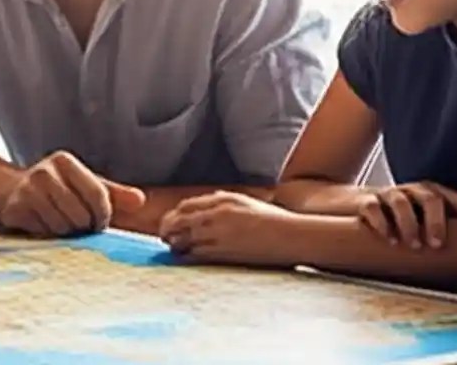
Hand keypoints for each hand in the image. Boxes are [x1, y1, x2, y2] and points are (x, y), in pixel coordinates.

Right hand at [0, 150, 145, 236]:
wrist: (12, 191)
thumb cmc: (58, 189)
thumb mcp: (87, 185)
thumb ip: (115, 193)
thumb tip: (140, 200)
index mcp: (64, 161)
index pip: (97, 193)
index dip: (103, 214)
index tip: (100, 222)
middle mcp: (44, 172)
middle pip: (80, 213)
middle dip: (84, 226)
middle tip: (79, 224)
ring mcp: (27, 190)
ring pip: (62, 226)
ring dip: (66, 232)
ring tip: (62, 222)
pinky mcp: (15, 208)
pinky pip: (43, 232)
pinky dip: (49, 234)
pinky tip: (45, 224)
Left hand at [158, 191, 298, 266]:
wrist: (292, 237)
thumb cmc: (272, 220)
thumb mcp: (244, 202)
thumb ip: (220, 203)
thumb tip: (199, 209)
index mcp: (222, 200)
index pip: (185, 206)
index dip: (174, 215)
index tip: (170, 222)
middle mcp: (217, 215)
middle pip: (179, 221)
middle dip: (167, 229)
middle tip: (164, 236)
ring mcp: (220, 234)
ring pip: (184, 239)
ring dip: (175, 243)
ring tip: (172, 247)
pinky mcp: (224, 253)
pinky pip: (196, 255)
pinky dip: (186, 255)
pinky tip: (184, 257)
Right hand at [358, 181, 456, 248]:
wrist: (345, 205)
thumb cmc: (390, 217)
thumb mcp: (415, 217)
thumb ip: (439, 225)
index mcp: (424, 193)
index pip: (450, 195)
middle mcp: (408, 191)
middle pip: (428, 196)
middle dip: (436, 221)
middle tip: (437, 244)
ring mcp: (385, 194)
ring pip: (401, 202)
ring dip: (410, 224)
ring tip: (414, 245)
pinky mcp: (363, 201)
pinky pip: (373, 207)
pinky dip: (383, 224)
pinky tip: (390, 240)